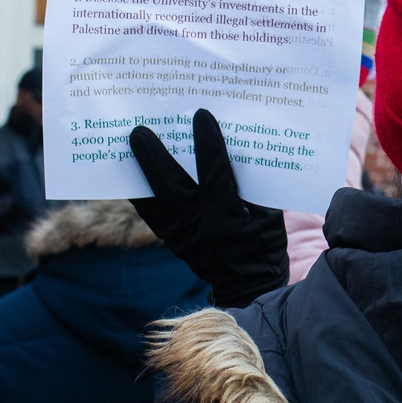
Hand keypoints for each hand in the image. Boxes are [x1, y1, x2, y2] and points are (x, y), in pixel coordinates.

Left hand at [129, 109, 288, 307]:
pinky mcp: (173, 240)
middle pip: (172, 187)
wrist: (249, 286)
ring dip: (141, 171)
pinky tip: (133, 173)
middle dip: (156, 157)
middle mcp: (200, 227)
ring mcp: (182, 236)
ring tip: (130, 144)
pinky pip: (152, 213)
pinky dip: (142, 192)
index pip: (216, 176)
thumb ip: (253, 187)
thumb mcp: (271, 217)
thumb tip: (237, 149)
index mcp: (230, 220)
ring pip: (155, 200)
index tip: (202, 116)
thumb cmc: (265, 247)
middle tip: (141, 130)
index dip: (209, 146)